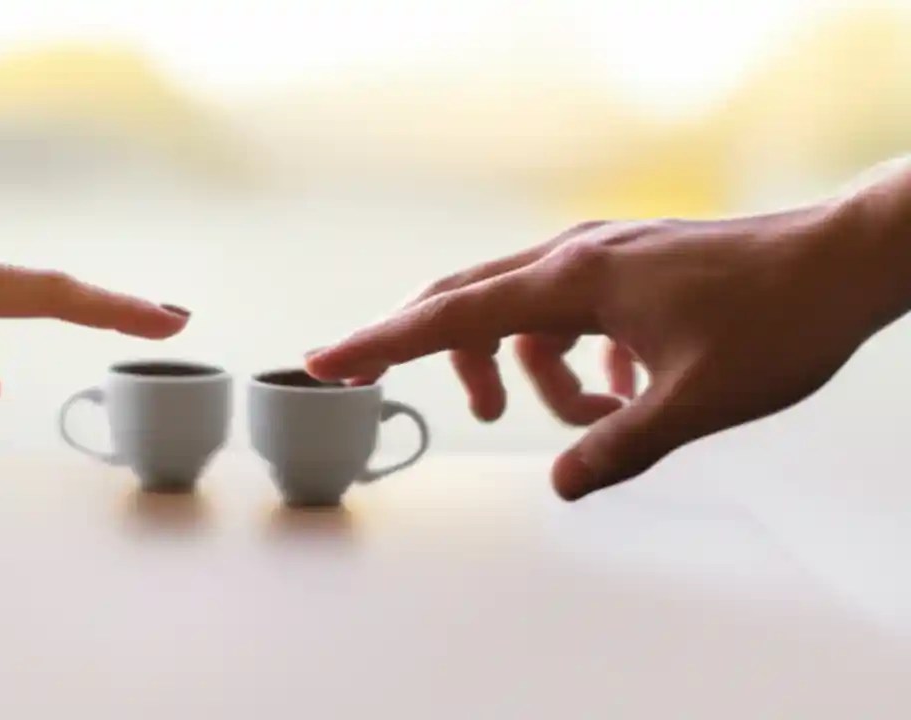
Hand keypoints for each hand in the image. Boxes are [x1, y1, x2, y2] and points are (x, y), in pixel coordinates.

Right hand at [307, 197, 910, 500]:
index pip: (453, 313)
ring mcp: (603, 255)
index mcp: (575, 279)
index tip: (326, 358)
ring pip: (525, 315)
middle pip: (469, 301)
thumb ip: (616, 447)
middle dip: (432, 353)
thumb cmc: (778, 317)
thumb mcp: (691, 403)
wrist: (846, 261)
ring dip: (535, 373)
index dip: (381, 342)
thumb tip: (562, 482)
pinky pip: (570, 313)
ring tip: (583, 419)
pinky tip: (621, 386)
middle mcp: (577, 256)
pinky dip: (575, 357)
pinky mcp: (629, 265)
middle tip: (380, 384)